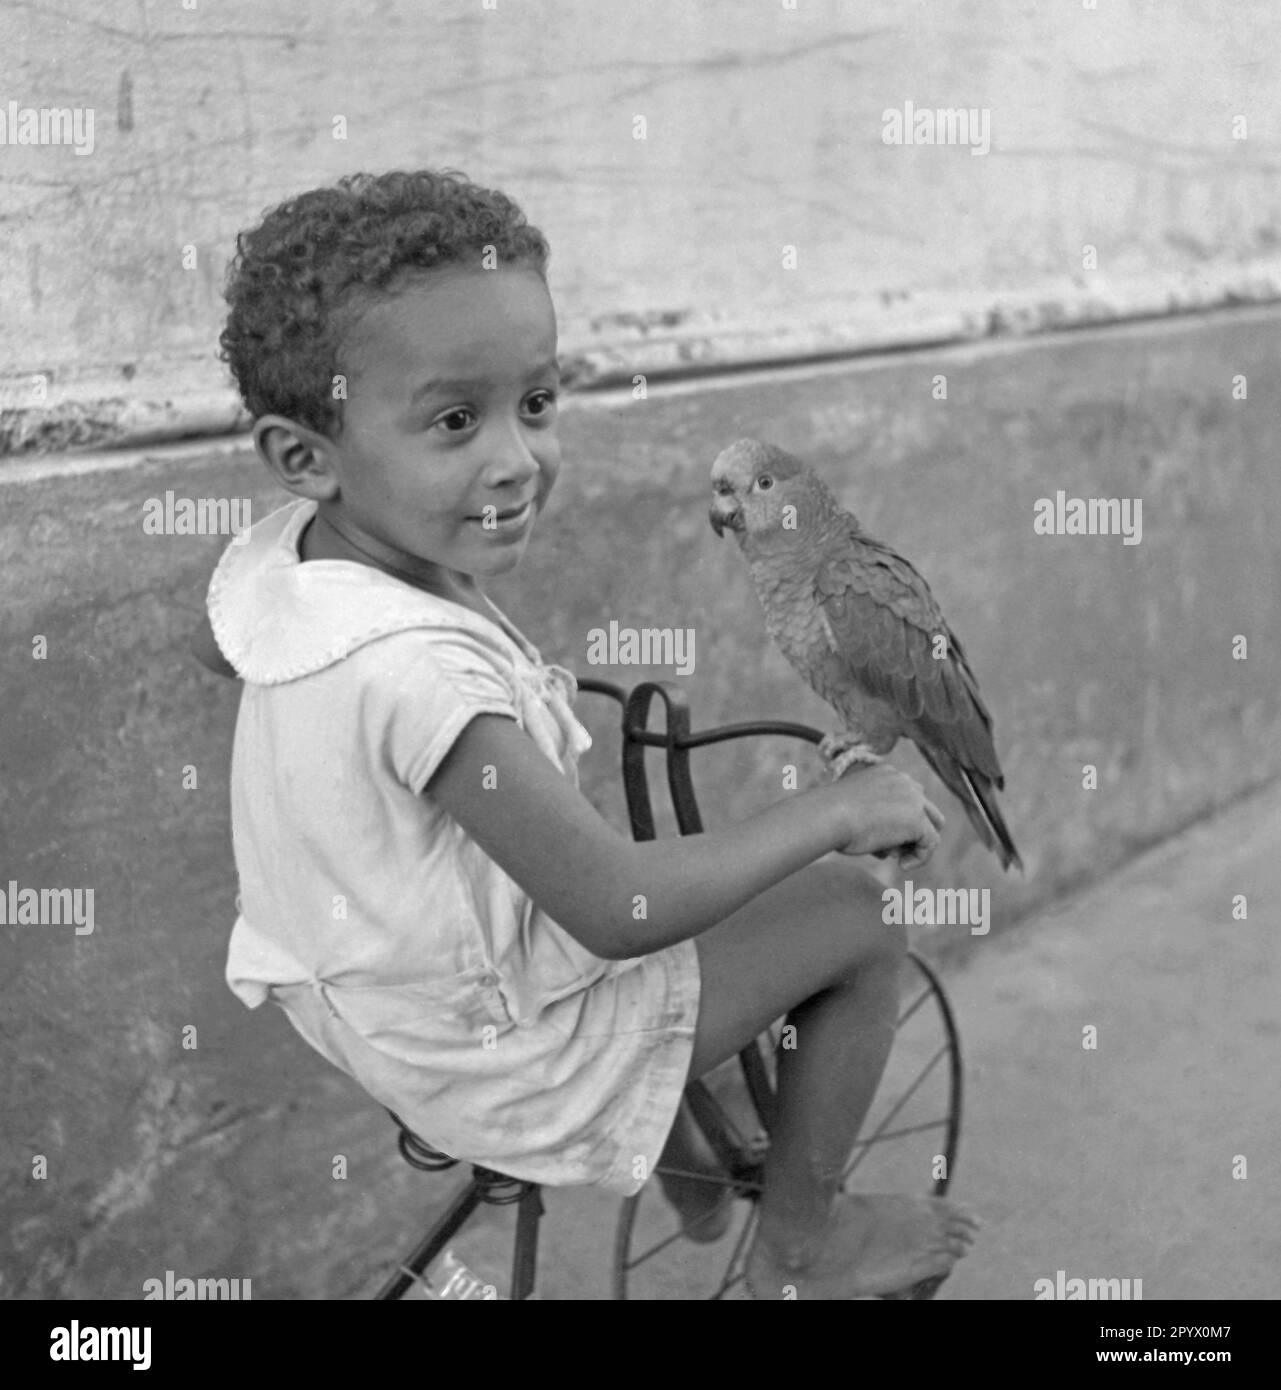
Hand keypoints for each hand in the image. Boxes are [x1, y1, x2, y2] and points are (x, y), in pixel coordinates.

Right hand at [830, 763, 944, 870]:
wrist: (828, 815)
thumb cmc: (829, 816)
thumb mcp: (852, 809)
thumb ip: (873, 819)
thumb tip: (888, 847)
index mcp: (887, 773)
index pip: (907, 796)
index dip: (899, 820)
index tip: (880, 837)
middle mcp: (904, 781)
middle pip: (925, 807)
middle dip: (913, 829)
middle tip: (894, 850)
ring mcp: (914, 799)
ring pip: (932, 824)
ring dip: (916, 842)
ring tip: (897, 858)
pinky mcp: (918, 820)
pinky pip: (931, 842)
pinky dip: (920, 857)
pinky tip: (903, 866)